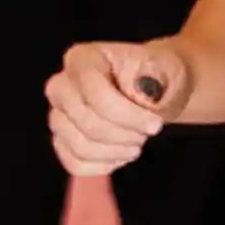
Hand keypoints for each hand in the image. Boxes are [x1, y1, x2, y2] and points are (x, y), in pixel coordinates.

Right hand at [45, 40, 191, 175]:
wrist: (156, 87)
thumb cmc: (158, 74)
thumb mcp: (165, 66)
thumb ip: (153, 77)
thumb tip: (141, 94)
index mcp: (83, 58)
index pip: (96, 94)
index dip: (128, 116)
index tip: (156, 125)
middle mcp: (61, 85)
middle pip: (86, 122)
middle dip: (124, 134)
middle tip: (147, 132)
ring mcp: (58, 114)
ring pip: (79, 146)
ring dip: (116, 151)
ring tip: (137, 141)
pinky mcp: (62, 140)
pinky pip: (74, 163)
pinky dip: (103, 165)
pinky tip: (122, 154)